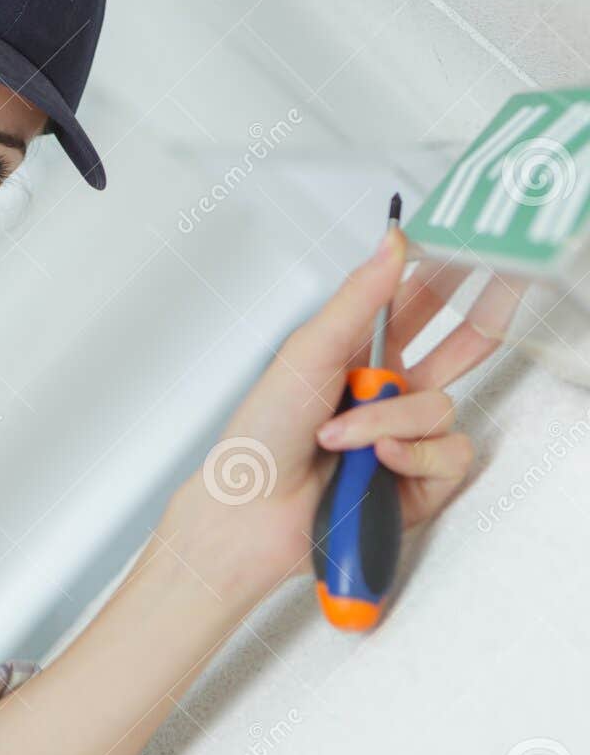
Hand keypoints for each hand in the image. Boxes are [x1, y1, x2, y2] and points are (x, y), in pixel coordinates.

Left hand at [167, 225, 515, 598]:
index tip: (464, 249)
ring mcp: (405, 436)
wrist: (254, 510)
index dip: (443, 279)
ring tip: (340, 436)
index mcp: (356, 356)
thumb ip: (359, 299)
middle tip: (500, 293)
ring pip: (442, 407)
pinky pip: (450, 454)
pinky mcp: (420, 480)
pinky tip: (377, 461)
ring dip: (389, 420)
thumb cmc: (262, 435)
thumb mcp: (308, 354)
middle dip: (479, 323)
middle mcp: (386, 393)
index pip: (413, 308)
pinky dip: (412, 456)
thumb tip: (392, 243)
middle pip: (456, 351)